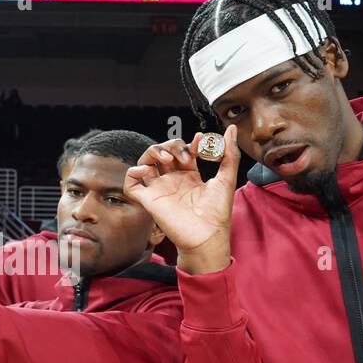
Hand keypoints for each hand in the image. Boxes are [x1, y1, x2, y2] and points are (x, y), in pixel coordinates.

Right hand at [124, 127, 241, 274]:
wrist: (207, 235)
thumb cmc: (218, 212)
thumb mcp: (227, 178)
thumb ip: (229, 153)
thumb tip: (231, 128)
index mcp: (190, 176)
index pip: (183, 150)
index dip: (189, 143)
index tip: (200, 142)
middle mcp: (172, 180)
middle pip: (163, 151)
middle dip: (172, 145)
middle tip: (186, 156)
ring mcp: (159, 189)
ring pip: (145, 161)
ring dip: (154, 152)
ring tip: (167, 159)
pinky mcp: (148, 199)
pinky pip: (131, 182)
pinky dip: (133, 172)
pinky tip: (147, 170)